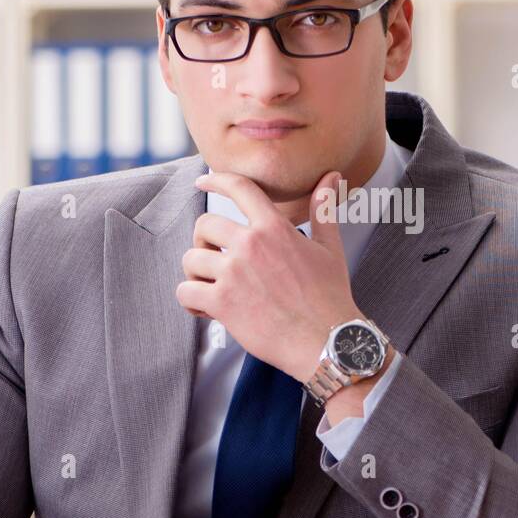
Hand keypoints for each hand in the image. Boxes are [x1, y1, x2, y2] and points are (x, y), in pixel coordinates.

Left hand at [177, 170, 360, 382]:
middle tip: (215, 258)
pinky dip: (190, 300)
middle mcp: (250, 245)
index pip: (239, 189)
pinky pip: (185, 291)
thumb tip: (332, 176)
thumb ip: (323, 209)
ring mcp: (233, 273)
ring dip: (196, 272)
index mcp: (274, 228)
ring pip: (191, 258)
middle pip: (205, 224)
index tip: (202, 181)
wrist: (326, 341)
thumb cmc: (330, 297)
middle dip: (205, 240)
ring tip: (211, 286)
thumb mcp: (330, 248)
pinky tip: (206, 308)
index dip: (216, 180)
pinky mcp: (222, 303)